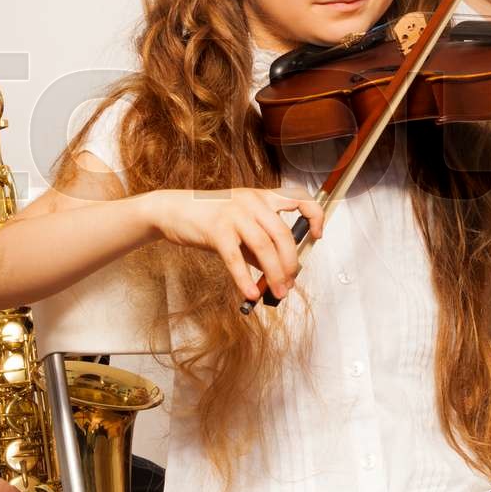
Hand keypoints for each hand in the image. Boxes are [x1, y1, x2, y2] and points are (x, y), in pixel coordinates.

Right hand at [147, 188, 324, 300]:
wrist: (172, 210)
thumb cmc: (209, 219)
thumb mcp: (240, 227)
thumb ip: (259, 248)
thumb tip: (279, 274)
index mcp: (262, 197)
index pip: (300, 199)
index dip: (315, 217)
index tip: (318, 236)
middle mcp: (252, 202)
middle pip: (283, 234)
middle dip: (291, 263)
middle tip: (290, 282)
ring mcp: (234, 214)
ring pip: (264, 248)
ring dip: (274, 274)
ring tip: (278, 292)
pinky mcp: (216, 229)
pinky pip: (235, 259)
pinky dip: (245, 279)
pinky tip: (251, 293)